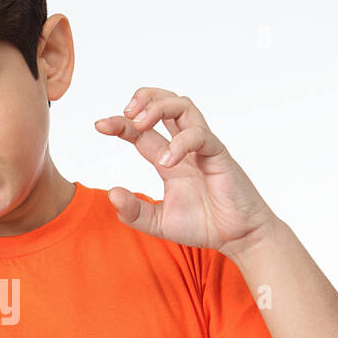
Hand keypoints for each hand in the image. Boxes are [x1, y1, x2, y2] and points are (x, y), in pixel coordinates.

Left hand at [94, 88, 278, 255]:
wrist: (238, 237)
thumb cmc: (204, 225)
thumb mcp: (158, 223)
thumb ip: (134, 212)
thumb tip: (111, 194)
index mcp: (168, 159)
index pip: (141, 132)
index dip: (120, 124)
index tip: (99, 125)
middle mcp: (184, 148)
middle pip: (164, 104)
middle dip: (142, 100)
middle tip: (124, 114)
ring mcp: (202, 147)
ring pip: (183, 106)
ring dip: (158, 107)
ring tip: (139, 123)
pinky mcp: (218, 154)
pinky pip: (200, 135)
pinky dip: (180, 142)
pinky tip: (167, 160)